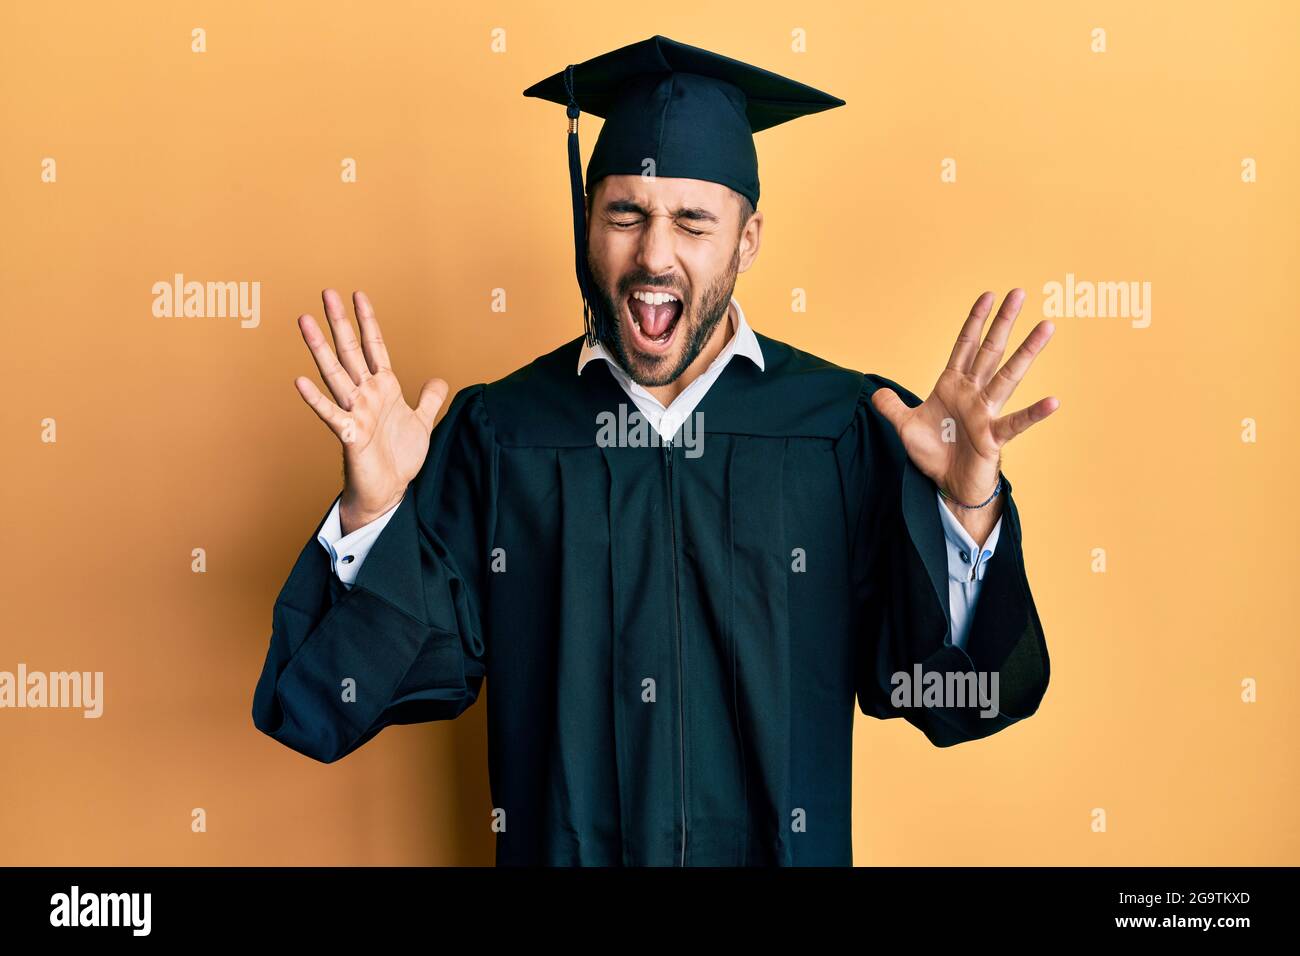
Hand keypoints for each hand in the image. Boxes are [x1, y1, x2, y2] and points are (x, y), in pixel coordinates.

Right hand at [294, 289, 448, 534]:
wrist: (389, 492)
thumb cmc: (398, 458)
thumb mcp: (422, 423)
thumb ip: (429, 400)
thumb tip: (439, 380)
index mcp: (383, 389)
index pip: (374, 347)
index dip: (368, 321)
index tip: (358, 294)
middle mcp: (365, 395)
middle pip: (350, 351)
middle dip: (339, 322)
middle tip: (326, 293)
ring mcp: (355, 413)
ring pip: (335, 374)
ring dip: (320, 348)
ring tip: (304, 322)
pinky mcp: (349, 435)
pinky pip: (331, 415)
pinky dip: (316, 399)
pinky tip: (299, 381)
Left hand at [871, 289, 1057, 507]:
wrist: (948, 484)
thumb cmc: (934, 453)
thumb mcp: (905, 428)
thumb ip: (892, 407)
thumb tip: (876, 392)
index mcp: (953, 386)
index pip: (965, 346)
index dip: (975, 321)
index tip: (988, 295)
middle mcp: (973, 393)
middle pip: (990, 350)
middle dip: (1003, 322)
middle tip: (1020, 293)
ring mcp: (986, 413)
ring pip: (1008, 376)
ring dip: (1027, 352)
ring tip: (1047, 327)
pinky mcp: (993, 437)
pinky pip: (1015, 422)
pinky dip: (1033, 413)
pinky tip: (1052, 401)